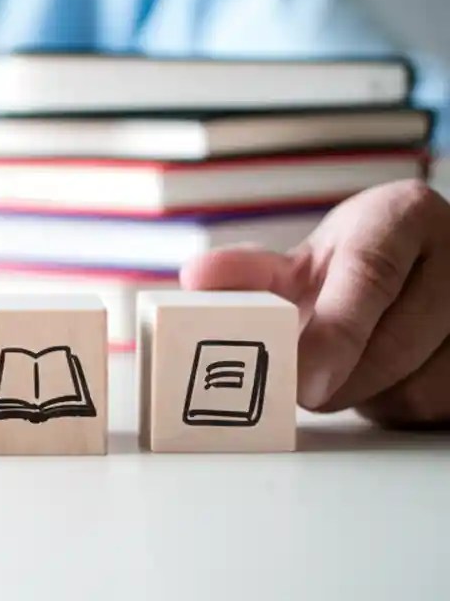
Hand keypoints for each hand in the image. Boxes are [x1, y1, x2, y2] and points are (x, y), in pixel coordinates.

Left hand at [182, 179, 449, 427]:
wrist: (420, 271)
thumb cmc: (351, 266)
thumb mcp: (303, 260)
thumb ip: (250, 273)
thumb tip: (197, 278)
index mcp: (404, 216)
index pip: (371, 275)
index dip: (334, 332)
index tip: (300, 379)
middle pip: (397, 341)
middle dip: (338, 380)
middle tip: (298, 392)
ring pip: (421, 385)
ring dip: (368, 397)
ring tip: (341, 373)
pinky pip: (438, 406)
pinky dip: (397, 407)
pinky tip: (379, 383)